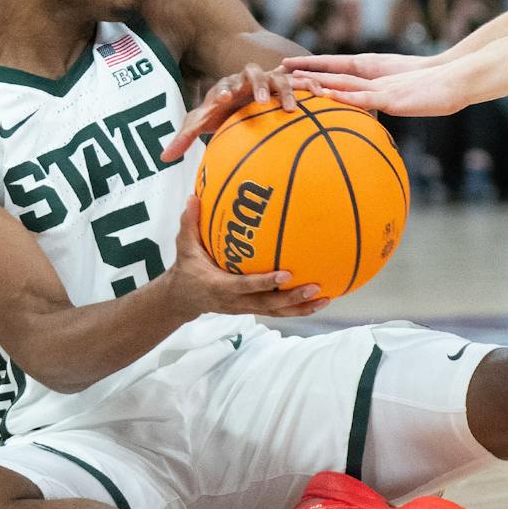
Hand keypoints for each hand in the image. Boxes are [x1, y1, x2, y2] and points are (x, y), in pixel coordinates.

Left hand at [160, 62, 306, 163]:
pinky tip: (322, 94)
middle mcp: (248, 80)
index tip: (225, 98)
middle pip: (252, 74)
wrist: (240, 94)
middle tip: (263, 99)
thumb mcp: (202, 122)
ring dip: (285, 89)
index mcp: (227, 86)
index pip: (224, 84)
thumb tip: (164, 158)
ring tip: (291, 108)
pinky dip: (310, 84)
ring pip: (278, 77)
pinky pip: (300, 81)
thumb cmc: (220, 111)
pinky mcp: (287, 84)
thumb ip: (185, 137)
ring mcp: (269, 80)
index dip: (224, 89)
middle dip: (257, 84)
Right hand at [161, 199, 327, 317]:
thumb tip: (194, 197)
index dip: (266, 282)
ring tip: (324, 298)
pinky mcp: (251, 309)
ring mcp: (245, 307)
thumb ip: (189, 223)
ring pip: (276, 311)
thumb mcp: (184, 246)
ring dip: (300, 307)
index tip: (286, 273)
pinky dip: (296, 309)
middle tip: (315, 287)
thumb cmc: (187, 268)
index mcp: (220, 286)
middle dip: (292, 297)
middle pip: (268, 303)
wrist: (183, 298)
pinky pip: (276, 311)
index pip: (246, 286)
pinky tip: (316, 301)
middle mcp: (235, 301)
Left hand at [287, 56, 473, 116]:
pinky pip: (362, 97)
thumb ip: (389, 103)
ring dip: (315, 82)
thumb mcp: (407, 98)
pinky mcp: (390, 97)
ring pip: (340, 82)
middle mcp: (372, 76)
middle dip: (303, 73)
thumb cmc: (436, 90)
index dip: (312, 69)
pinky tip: (326, 97)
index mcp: (374, 75)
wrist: (457, 79)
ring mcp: (379, 86)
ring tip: (290, 80)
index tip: (288, 69)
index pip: (336, 70)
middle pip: (331, 74)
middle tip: (276, 72)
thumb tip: (374, 114)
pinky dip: (343, 97)